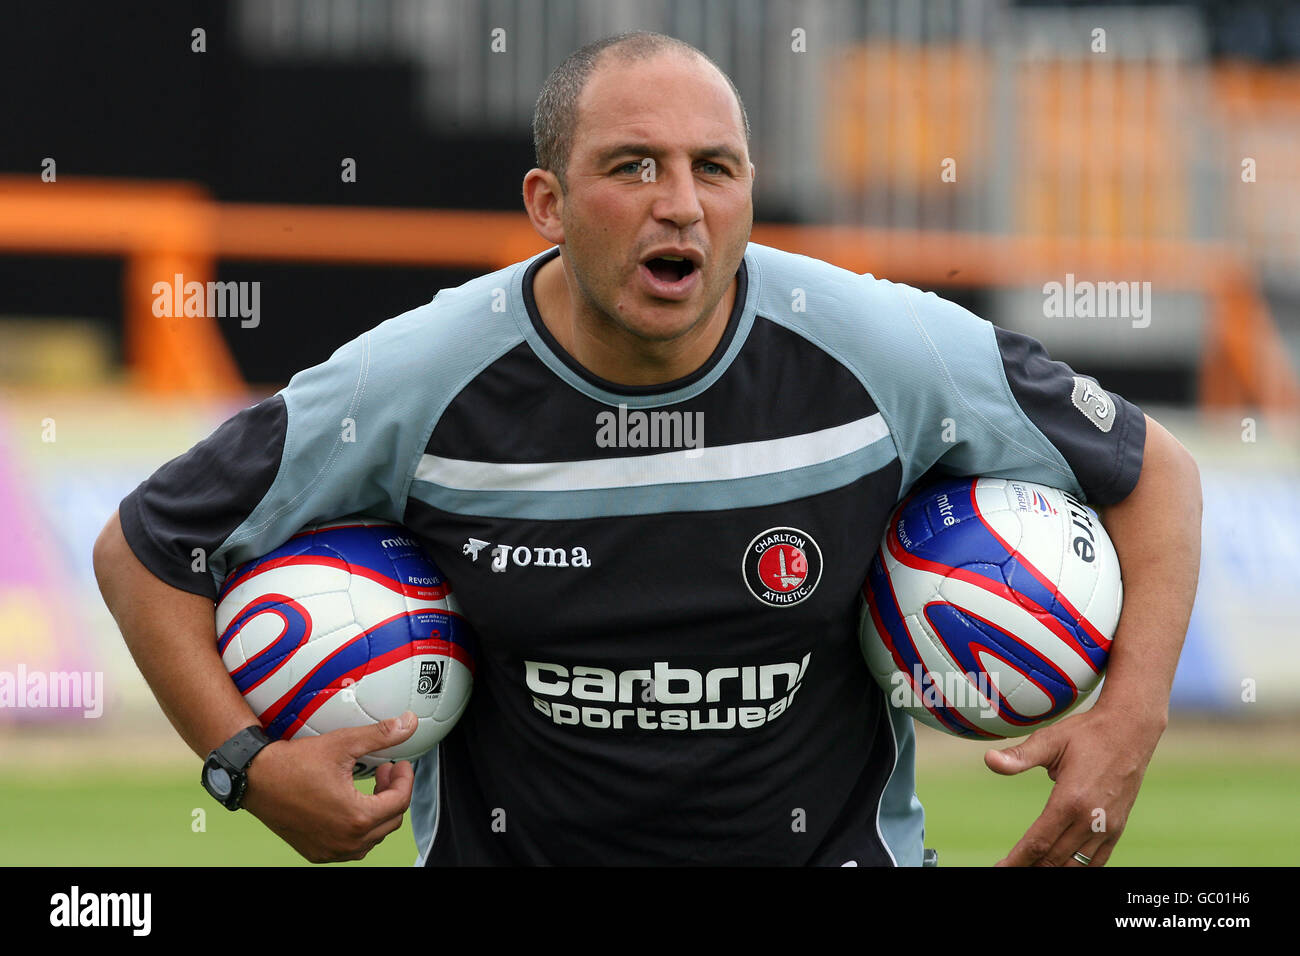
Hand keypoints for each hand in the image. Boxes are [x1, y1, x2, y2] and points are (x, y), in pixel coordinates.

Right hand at [242, 711, 417, 862]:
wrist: (255, 778)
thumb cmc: (293, 763)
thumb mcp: (343, 744)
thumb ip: (380, 736)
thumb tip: (407, 725)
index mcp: (356, 818)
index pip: (400, 802)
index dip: (404, 779)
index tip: (399, 764)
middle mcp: (345, 842)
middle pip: (390, 822)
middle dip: (393, 794)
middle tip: (385, 771)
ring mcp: (330, 850)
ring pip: (373, 838)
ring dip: (378, 812)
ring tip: (368, 787)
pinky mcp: (316, 853)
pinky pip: (351, 847)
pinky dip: (359, 829)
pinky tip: (351, 805)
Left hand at [984, 702, 1164, 866]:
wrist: (1131, 730)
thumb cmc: (1087, 733)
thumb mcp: (1050, 739)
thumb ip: (1019, 756)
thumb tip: (989, 760)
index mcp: (1070, 800)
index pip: (1038, 842)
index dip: (1017, 860)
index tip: (1000, 868)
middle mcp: (1090, 819)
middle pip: (1054, 859)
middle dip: (1029, 869)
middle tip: (1008, 872)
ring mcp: (1107, 827)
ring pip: (1075, 865)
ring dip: (1052, 871)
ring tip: (1029, 870)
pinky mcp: (1117, 828)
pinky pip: (1097, 861)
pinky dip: (1078, 869)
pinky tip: (1061, 868)